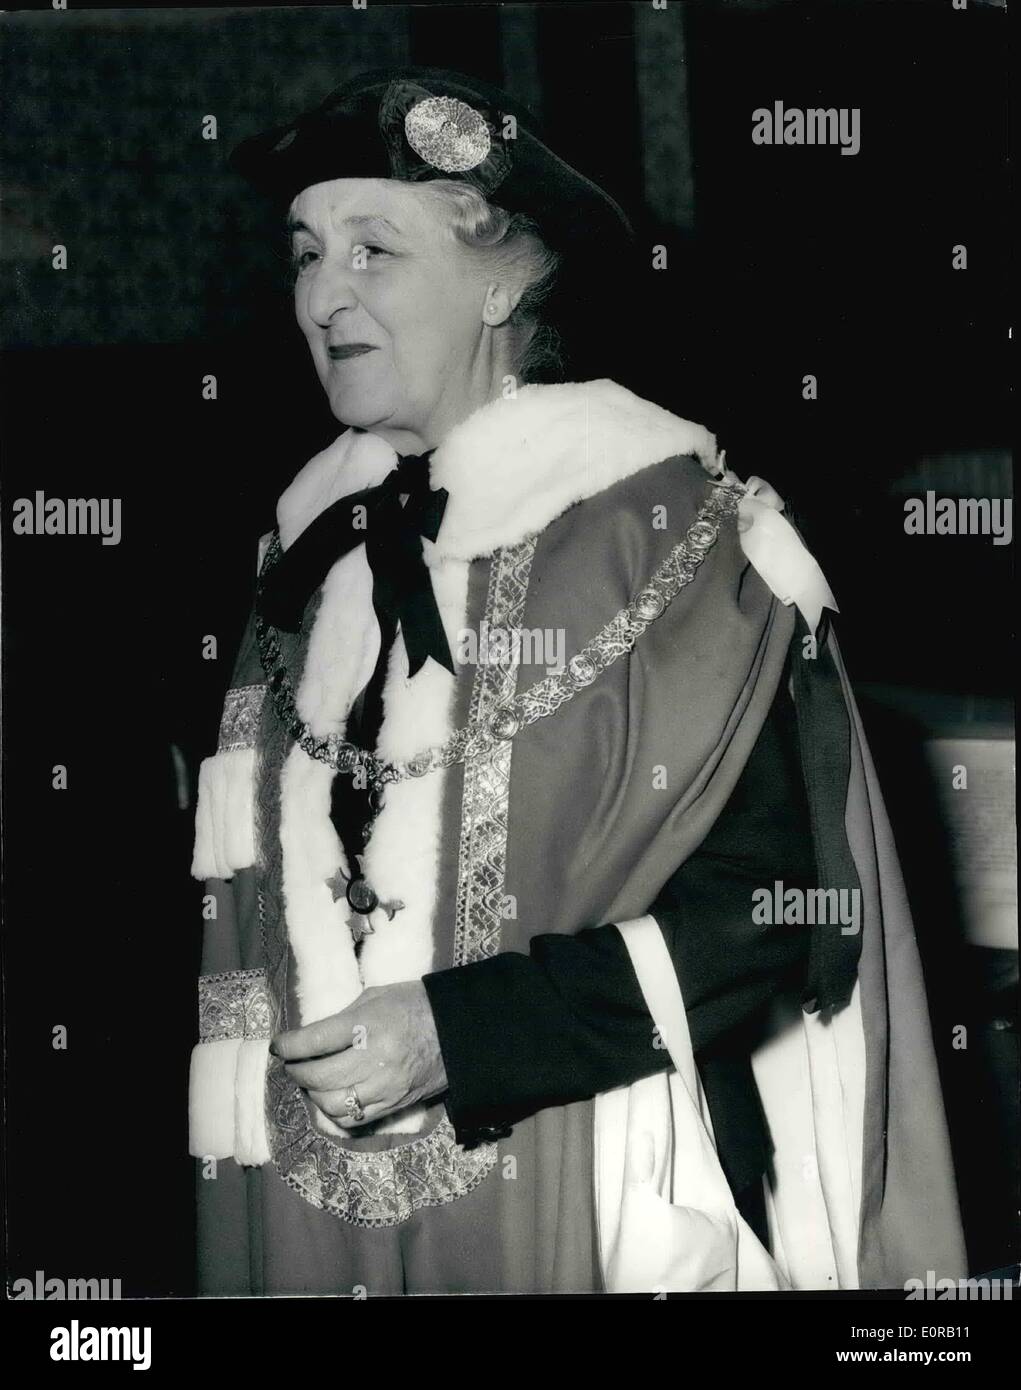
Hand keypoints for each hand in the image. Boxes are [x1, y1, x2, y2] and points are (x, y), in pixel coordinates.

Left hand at [270, 981, 447, 1127]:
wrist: (458, 1031)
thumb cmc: (413, 1005)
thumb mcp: (375, 997)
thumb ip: (342, 1018)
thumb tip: (309, 1039)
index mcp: (369, 1024)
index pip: (315, 1041)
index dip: (288, 1046)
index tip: (278, 1046)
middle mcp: (375, 1058)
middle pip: (319, 1077)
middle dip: (297, 1072)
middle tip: (292, 1064)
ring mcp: (385, 1086)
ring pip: (332, 1103)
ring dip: (313, 1093)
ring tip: (312, 1081)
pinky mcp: (394, 1105)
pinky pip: (353, 1119)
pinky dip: (334, 1111)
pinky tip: (332, 1097)